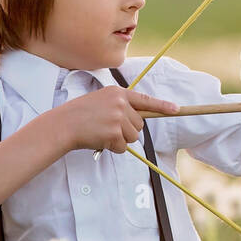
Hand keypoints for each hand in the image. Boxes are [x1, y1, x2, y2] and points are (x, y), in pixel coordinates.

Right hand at [57, 87, 178, 152]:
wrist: (63, 124)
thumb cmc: (80, 114)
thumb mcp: (101, 101)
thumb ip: (119, 106)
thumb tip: (137, 121)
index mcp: (118, 93)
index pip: (145, 100)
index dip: (162, 106)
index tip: (176, 109)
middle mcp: (120, 104)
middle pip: (139, 124)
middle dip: (127, 130)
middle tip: (107, 128)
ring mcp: (118, 118)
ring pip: (133, 137)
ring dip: (120, 140)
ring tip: (102, 133)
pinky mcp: (114, 133)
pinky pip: (122, 147)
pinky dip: (112, 148)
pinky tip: (99, 140)